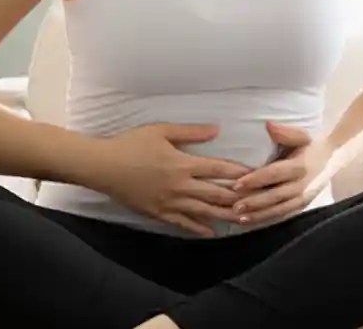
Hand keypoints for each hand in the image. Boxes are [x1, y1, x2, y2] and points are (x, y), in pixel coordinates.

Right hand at [94, 123, 253, 236]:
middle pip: (217, 194)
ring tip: (244, 219)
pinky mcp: (159, 213)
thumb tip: (216, 130)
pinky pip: (184, 224)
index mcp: (183, 164)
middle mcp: (180, 186)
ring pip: (204, 212)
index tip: (257, 175)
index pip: (219, 170)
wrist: (103, 167)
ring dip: (225, 215)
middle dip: (240, 199)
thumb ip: (190, 132)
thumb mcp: (161, 131)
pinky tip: (212, 232)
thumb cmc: (130, 145)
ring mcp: (170, 202)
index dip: (240, 173)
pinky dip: (200, 228)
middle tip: (259, 202)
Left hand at [229, 121, 333, 227]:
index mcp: (300, 166)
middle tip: (235, 206)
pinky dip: (268, 218)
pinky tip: (253, 220)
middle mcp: (302, 185)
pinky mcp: (302, 205)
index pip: (274, 174)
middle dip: (254, 202)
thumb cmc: (311, 146)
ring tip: (240, 218)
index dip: (256, 179)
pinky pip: (283, 214)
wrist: (332, 158)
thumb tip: (268, 125)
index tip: (237, 184)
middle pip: (275, 196)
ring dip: (260, 215)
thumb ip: (286, 132)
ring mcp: (303, 198)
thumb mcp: (302, 135)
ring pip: (279, 209)